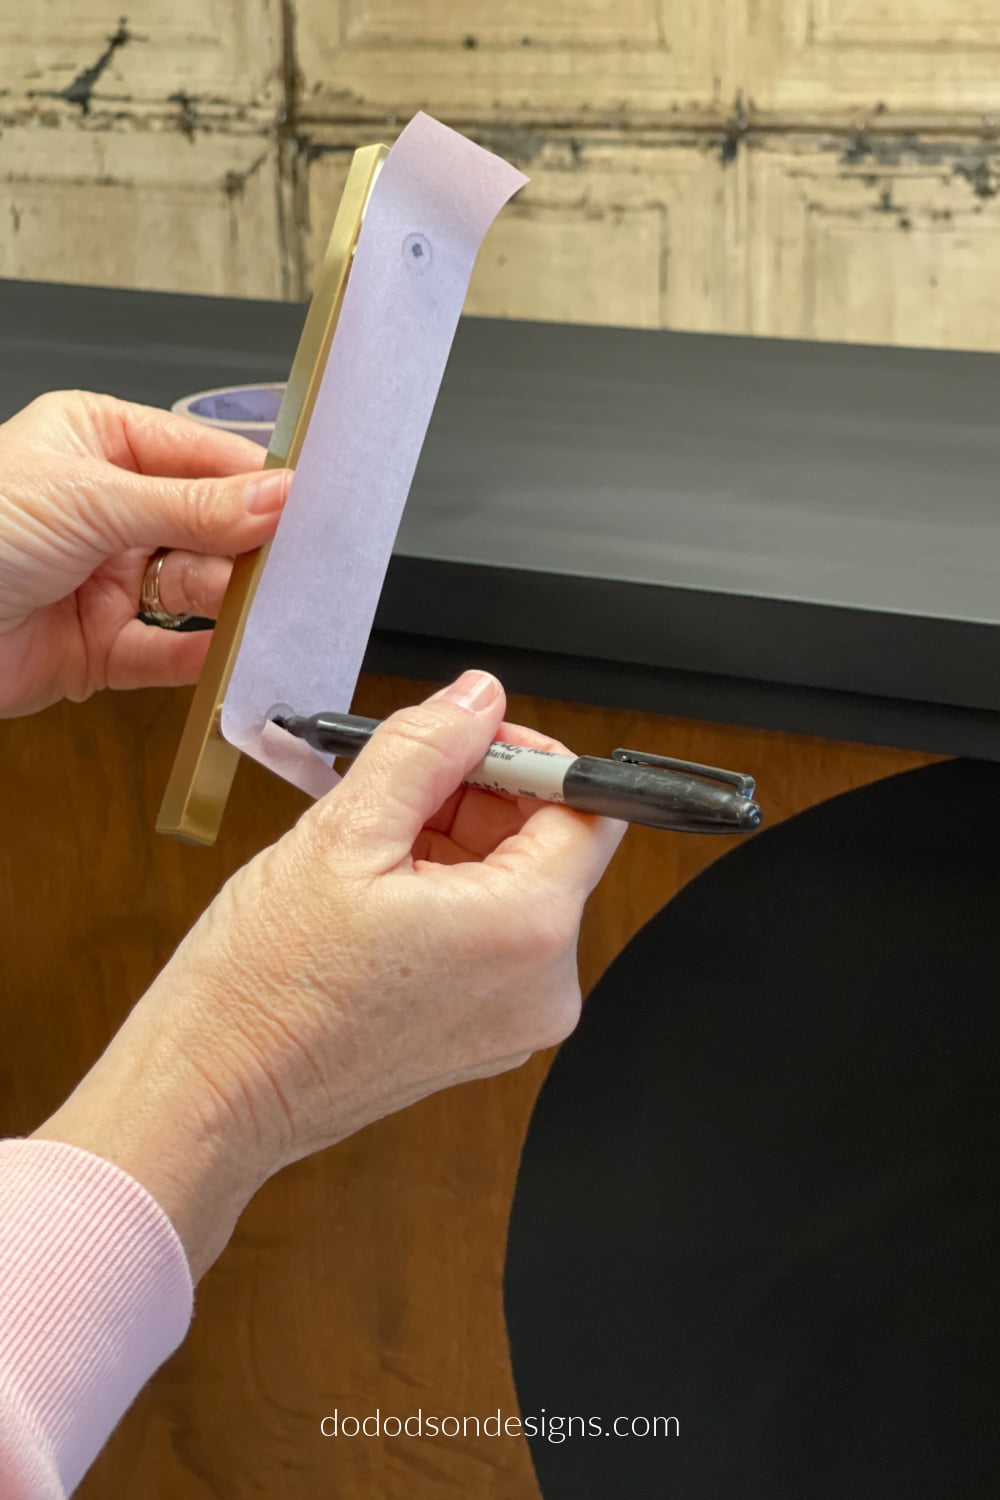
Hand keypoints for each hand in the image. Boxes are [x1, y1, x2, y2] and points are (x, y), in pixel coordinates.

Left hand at [0, 389, 291, 716]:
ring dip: (229, 604)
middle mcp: (109, 509)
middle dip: (246, 549)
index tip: (309, 505)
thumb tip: (275, 495)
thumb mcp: (89, 498)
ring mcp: (109, 580)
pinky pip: (173, 652)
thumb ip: (193, 506)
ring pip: (198, 592)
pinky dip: (203, 658)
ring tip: (263, 610)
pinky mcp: (105, 647)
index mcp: (100, 443)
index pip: (203, 457)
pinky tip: (228, 654)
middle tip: (292, 564)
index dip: (257, 483)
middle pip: (210, 528)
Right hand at [35, 671, 626, 1277]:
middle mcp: (541, 988)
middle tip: (403, 785)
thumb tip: (476, 699)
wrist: (213, 1093)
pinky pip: (494, 940)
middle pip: (554, 850)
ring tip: (376, 845)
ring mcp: (514, 1022)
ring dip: (460, 844)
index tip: (472, 740)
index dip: (533, 758)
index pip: (588, 809)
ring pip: (519, 891)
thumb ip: (425, 748)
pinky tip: (381, 891)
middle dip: (485, 799)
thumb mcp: (342, 834)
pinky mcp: (483, 1038)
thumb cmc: (265, 988)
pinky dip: (451, 897)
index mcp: (525, 931)